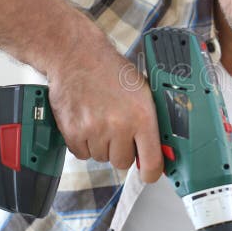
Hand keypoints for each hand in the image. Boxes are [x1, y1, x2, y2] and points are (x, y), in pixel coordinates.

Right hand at [45, 33, 162, 182]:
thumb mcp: (143, 91)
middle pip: (123, 162)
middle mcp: (119, 126)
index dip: (151, 173)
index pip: (151, 162)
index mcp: (143, 117)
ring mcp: (95, 131)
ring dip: (102, 145)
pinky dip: (84, 143)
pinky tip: (86, 122)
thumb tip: (159, 148)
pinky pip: (82, 154)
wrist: (77, 56)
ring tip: (100, 119)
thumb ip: (150, 121)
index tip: (149, 174)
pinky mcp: (73, 132)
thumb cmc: (112, 71)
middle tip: (118, 130)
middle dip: (122, 150)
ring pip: (102, 158)